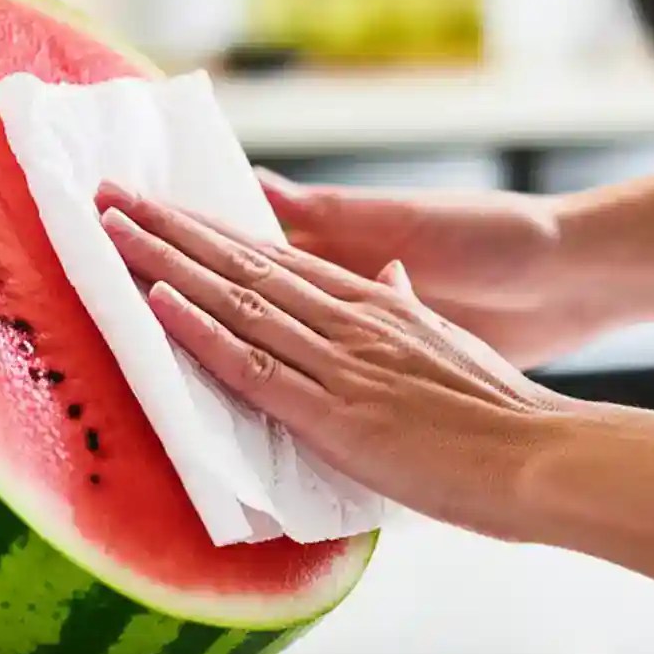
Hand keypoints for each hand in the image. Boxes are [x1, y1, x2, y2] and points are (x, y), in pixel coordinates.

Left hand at [96, 183, 574, 539]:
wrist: (543, 456)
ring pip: (235, 300)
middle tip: (111, 197)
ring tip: (112, 230)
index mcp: (372, 306)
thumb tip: (386, 276)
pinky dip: (201, 331)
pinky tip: (158, 301)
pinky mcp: (334, 413)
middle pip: (241, 263)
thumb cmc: (497, 413)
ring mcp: (338, 362)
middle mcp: (347, 320)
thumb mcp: (448, 343)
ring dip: (166, 262)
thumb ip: (408, 307)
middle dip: (170, 229)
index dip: (213, 232)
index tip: (165, 209)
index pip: (274, 257)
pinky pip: (254, 364)